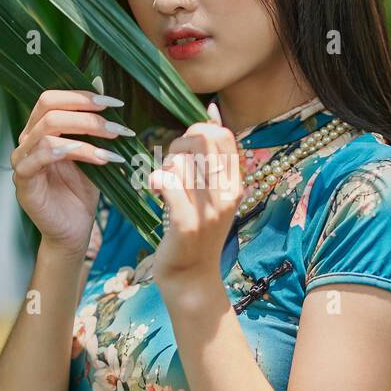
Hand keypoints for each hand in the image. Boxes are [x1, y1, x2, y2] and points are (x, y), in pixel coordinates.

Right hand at [10, 80, 132, 254]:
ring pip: (48, 130)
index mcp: (40, 130)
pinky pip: (38, 157)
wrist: (73, 231)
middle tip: (117, 128)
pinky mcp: (22, 181)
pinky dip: (68, 152)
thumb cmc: (82, 192)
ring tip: (113, 147)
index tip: (114, 103)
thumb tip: (102, 84)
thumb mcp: (93, 152)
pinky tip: (94, 157)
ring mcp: (21, 160)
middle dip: (88, 114)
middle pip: (49, 108)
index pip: (52, 98)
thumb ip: (94, 123)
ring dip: (86, 135)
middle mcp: (27, 140)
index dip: (82, 96)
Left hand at [148, 101, 242, 285]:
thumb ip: (213, 159)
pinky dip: (156, 180)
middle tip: (171, 165)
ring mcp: (209, 210)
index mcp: (235, 184)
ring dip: (164, 166)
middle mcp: (227, 194)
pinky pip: (168, 181)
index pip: (223, 135)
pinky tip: (154, 191)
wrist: (192, 278)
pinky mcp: (187, 223)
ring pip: (180, 161)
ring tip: (163, 185)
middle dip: (179, 143)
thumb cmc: (197, 232)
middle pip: (202, 139)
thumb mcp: (213, 193)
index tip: (186, 149)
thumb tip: (212, 113)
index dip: (199, 130)